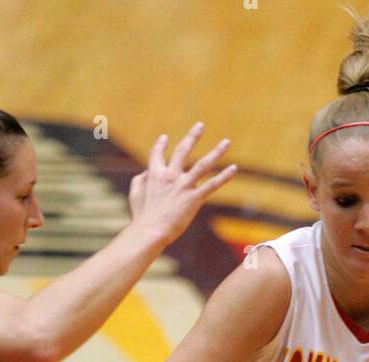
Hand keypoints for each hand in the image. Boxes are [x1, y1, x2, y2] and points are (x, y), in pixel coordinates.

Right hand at [127, 124, 237, 246]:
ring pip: (203, 164)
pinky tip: (233, 168)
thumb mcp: (135, 194)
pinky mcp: (194, 198)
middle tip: (200, 125)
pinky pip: (212, 184)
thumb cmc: (142, 216)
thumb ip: (140, 180)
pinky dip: (224, 176)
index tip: (164, 137)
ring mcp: (183, 185)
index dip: (160, 145)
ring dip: (216, 152)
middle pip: (183, 151)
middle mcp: (170, 175)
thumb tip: (145, 173)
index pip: (157, 154)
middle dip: (192, 137)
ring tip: (226, 142)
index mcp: (154, 174)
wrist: (150, 229)